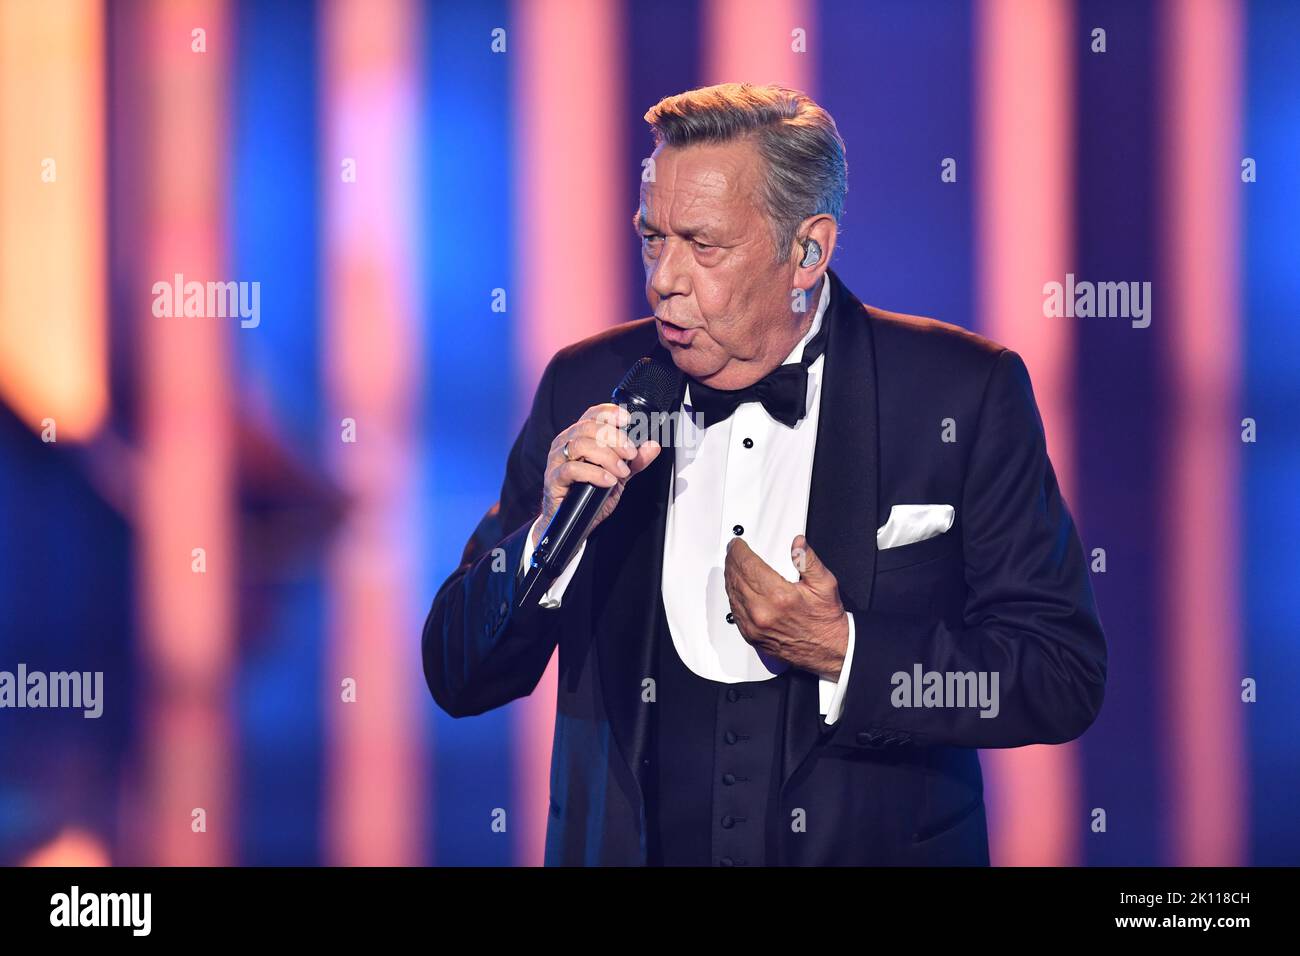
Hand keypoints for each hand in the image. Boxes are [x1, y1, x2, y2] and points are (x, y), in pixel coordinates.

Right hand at [536, 403, 661, 547]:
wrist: (573, 523)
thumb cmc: (590, 495)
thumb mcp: (618, 476)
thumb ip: (635, 461)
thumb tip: (653, 446)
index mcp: (579, 437)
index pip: (592, 415)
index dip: (609, 413)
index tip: (628, 418)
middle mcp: (565, 443)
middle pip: (588, 427)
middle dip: (614, 438)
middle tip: (631, 453)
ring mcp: (557, 460)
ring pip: (580, 445)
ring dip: (607, 456)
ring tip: (621, 471)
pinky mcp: (554, 478)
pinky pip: (572, 469)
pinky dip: (594, 473)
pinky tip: (608, 480)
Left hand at [723, 534, 848, 680]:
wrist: (828, 650)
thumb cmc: (825, 620)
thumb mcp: (824, 584)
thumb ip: (807, 560)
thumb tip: (798, 543)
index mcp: (779, 596)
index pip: (748, 566)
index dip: (739, 552)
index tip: (737, 545)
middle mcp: (762, 612)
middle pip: (736, 578)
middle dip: (733, 562)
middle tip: (733, 552)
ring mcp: (754, 627)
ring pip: (732, 594)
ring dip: (730, 577)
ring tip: (733, 566)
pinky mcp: (751, 636)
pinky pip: (734, 611)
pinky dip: (733, 596)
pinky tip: (736, 587)